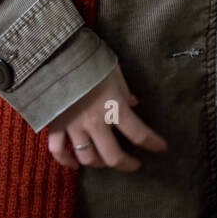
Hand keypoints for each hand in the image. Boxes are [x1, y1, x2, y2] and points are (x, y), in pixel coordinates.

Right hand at [46, 63, 167, 172]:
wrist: (56, 52)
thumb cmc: (89, 58)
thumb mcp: (113, 70)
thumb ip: (123, 89)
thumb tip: (133, 103)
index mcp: (113, 106)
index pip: (138, 133)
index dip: (152, 143)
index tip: (161, 148)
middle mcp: (94, 121)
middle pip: (112, 156)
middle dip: (126, 164)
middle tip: (134, 164)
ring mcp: (73, 125)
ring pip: (87, 157)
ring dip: (99, 163)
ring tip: (105, 161)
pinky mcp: (55, 124)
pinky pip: (58, 150)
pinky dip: (66, 160)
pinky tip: (74, 165)